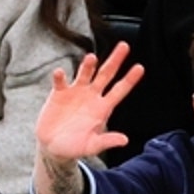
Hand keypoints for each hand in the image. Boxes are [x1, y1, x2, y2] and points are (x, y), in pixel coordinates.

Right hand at [36, 44, 140, 165]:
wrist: (53, 147)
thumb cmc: (75, 147)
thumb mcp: (92, 146)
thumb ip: (107, 141)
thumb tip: (124, 140)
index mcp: (103, 108)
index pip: (120, 91)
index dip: (130, 80)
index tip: (140, 67)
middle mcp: (92, 96)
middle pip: (106, 75)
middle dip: (115, 61)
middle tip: (124, 46)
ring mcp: (76, 92)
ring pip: (85, 74)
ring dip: (88, 66)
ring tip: (91, 58)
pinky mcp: (59, 94)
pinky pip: (61, 82)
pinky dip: (60, 77)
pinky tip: (59, 73)